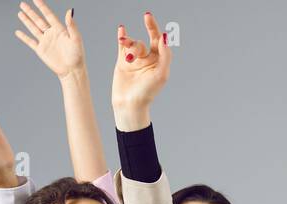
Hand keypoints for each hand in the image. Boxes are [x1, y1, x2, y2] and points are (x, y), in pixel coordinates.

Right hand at [14, 0, 83, 77]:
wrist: (72, 70)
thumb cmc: (77, 55)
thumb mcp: (76, 38)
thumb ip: (71, 25)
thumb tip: (70, 11)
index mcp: (59, 29)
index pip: (48, 15)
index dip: (42, 6)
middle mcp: (51, 34)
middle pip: (38, 20)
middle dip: (30, 12)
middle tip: (22, 4)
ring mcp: (45, 41)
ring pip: (33, 28)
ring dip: (26, 21)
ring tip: (20, 13)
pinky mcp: (41, 50)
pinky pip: (30, 42)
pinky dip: (24, 37)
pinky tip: (17, 32)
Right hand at [112, 12, 170, 131]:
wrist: (129, 104)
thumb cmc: (148, 92)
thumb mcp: (161, 74)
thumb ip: (165, 55)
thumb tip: (164, 37)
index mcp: (159, 62)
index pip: (159, 41)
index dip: (157, 29)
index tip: (152, 19)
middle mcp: (147, 59)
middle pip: (146, 40)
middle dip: (148, 28)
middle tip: (147, 16)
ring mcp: (134, 59)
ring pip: (133, 43)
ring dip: (131, 44)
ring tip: (129, 57)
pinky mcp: (122, 61)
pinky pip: (122, 45)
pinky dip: (122, 36)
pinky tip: (122, 30)